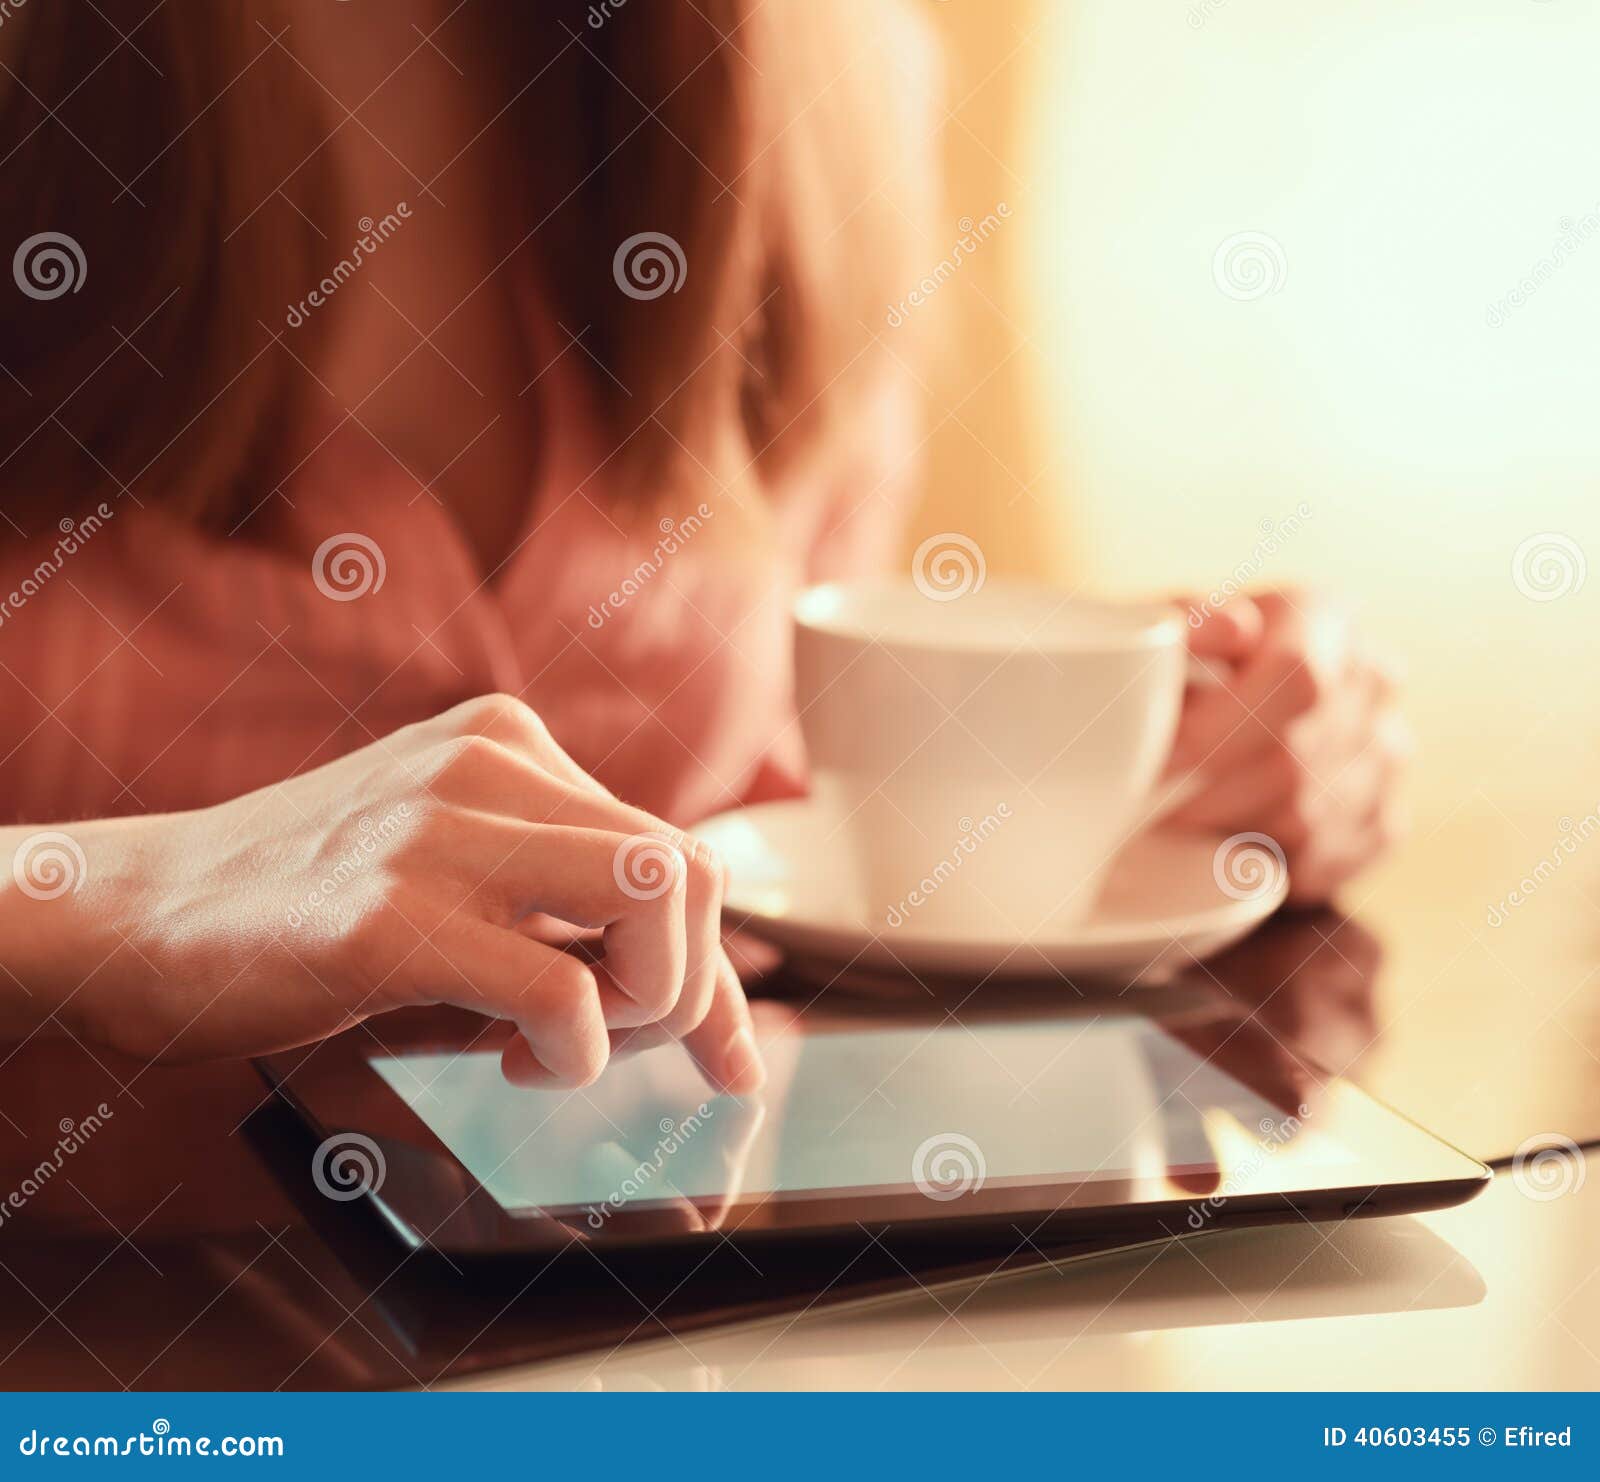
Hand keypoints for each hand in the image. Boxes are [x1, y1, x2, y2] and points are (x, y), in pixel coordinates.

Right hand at [20, 694, 764, 1092]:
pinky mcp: (394, 912)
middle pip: (688, 870)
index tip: (729, 1059)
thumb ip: (554, 906)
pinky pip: (564, 986)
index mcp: (509, 746)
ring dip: (644, 1002)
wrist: (131, 912)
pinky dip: (574, 1051)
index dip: (721, 973)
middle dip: (690, 988)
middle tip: (614, 1040)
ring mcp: (441, 828)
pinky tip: (518, 1061)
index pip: (675, 852)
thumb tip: (686, 993)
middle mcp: (491, 764)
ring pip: (654, 899)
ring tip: (566, 1040)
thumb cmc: (299, 911)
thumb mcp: (446, 872)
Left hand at [1164, 591, 1409, 903]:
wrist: (1222, 705)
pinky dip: (1264, 863)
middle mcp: (1370, 679)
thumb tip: (1227, 629)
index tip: (1158, 760)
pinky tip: (1222, 844)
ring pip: (1304, 819)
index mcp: (1322, 616)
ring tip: (1174, 822)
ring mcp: (1386, 751)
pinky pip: (1324, 862)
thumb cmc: (1184, 663)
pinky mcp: (1384, 818)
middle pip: (1293, 760)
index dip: (1220, 728)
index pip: (1297, 676)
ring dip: (1227, 831)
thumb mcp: (1167, 625)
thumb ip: (1188, 623)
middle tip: (1146, 808)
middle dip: (1207, 794)